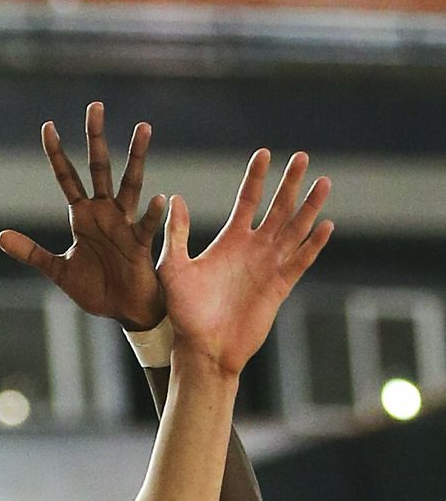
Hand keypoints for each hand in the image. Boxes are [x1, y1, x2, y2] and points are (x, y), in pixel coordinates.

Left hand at [0, 103, 167, 330]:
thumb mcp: (56, 269)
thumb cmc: (95, 287)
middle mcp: (104, 212)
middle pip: (98, 167)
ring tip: (143, 128)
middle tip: (95, 105)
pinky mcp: (139, 244)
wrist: (122, 311)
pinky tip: (160, 197)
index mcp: (82, 215)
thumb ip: (30, 252)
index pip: (66, 177)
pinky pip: (146, 225)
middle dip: (95, 138)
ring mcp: (123, 224)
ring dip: (137, 157)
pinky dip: (152, 213)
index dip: (56, 153)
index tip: (48, 126)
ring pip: (130, 183)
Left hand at [158, 150, 333, 377]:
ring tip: (323, 182)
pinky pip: (300, 260)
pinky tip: (325, 225)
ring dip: (309, 206)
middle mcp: (253, 250)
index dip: (256, 178)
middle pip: (278, 208)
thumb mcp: (173, 268)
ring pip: (295, 229)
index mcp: (229, 241)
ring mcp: (269, 267)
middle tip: (302, 156)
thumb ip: (177, 234)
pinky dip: (313, 243)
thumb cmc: (184, 312)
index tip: (264, 153)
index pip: (247, 201)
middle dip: (290, 182)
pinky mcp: (279, 287)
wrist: (202, 348)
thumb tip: (175, 197)